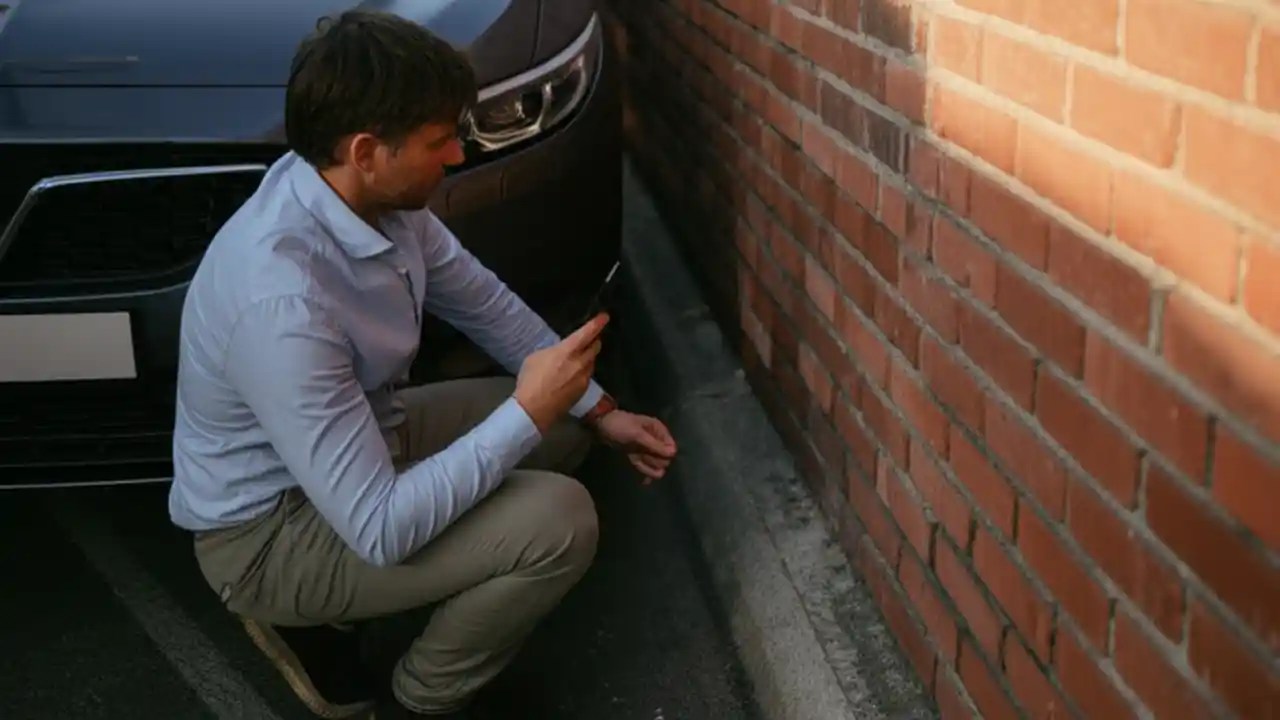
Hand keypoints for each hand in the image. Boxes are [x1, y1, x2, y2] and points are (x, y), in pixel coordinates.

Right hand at [515, 313, 607, 433]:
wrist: (534, 409)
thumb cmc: (531, 380)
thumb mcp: (536, 357)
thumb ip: (553, 351)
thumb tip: (560, 353)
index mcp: (567, 350)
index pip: (587, 333)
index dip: (597, 324)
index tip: (605, 317)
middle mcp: (580, 362)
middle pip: (595, 347)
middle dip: (593, 342)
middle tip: (588, 340)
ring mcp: (584, 378)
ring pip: (591, 363)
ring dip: (586, 359)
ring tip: (574, 362)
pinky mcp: (583, 391)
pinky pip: (586, 376)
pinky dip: (582, 373)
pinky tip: (570, 378)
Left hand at [595, 410, 677, 482]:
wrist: (601, 426)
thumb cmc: (621, 425)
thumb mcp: (637, 434)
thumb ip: (655, 445)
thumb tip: (673, 454)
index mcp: (658, 430)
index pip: (671, 448)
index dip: (664, 454)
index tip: (653, 454)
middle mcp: (655, 440)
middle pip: (664, 458)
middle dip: (654, 460)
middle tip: (641, 454)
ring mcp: (646, 449)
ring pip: (655, 464)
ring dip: (648, 467)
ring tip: (637, 461)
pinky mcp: (637, 456)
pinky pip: (645, 467)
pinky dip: (645, 473)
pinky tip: (644, 481)